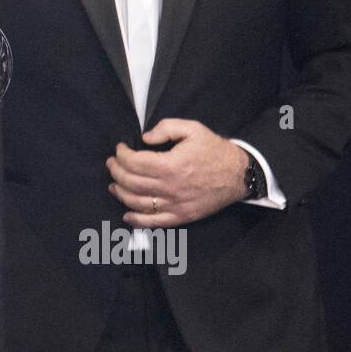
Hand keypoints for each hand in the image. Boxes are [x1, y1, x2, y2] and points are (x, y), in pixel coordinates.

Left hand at [105, 118, 247, 226]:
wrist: (238, 174)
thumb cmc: (214, 150)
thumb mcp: (192, 129)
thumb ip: (165, 128)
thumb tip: (145, 138)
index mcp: (171, 165)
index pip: (134, 163)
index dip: (121, 155)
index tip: (119, 149)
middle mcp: (170, 187)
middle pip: (131, 182)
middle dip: (116, 172)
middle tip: (112, 164)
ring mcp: (175, 205)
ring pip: (137, 203)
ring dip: (120, 193)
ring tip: (114, 184)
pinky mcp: (182, 216)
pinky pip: (154, 222)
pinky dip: (137, 221)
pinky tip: (127, 215)